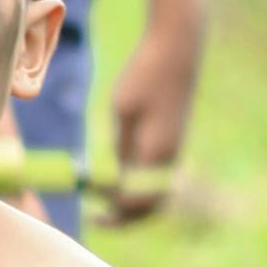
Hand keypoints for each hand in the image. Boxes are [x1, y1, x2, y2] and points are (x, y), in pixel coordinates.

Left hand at [96, 1, 204, 219]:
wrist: (177, 49)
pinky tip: (117, 177)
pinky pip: (156, 175)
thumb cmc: (146, 75)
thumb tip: (114, 174)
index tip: (88, 199)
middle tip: (96, 218)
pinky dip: (139, 185)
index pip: (135, 200)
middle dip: (125, 217)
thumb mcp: (124, 110)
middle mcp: (171, 157)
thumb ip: (121, 145)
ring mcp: (175, 149)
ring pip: (156, 192)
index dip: (112, 207)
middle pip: (151, 205)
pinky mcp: (173, 139)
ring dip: (132, 203)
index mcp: (157, 153)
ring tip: (103, 203)